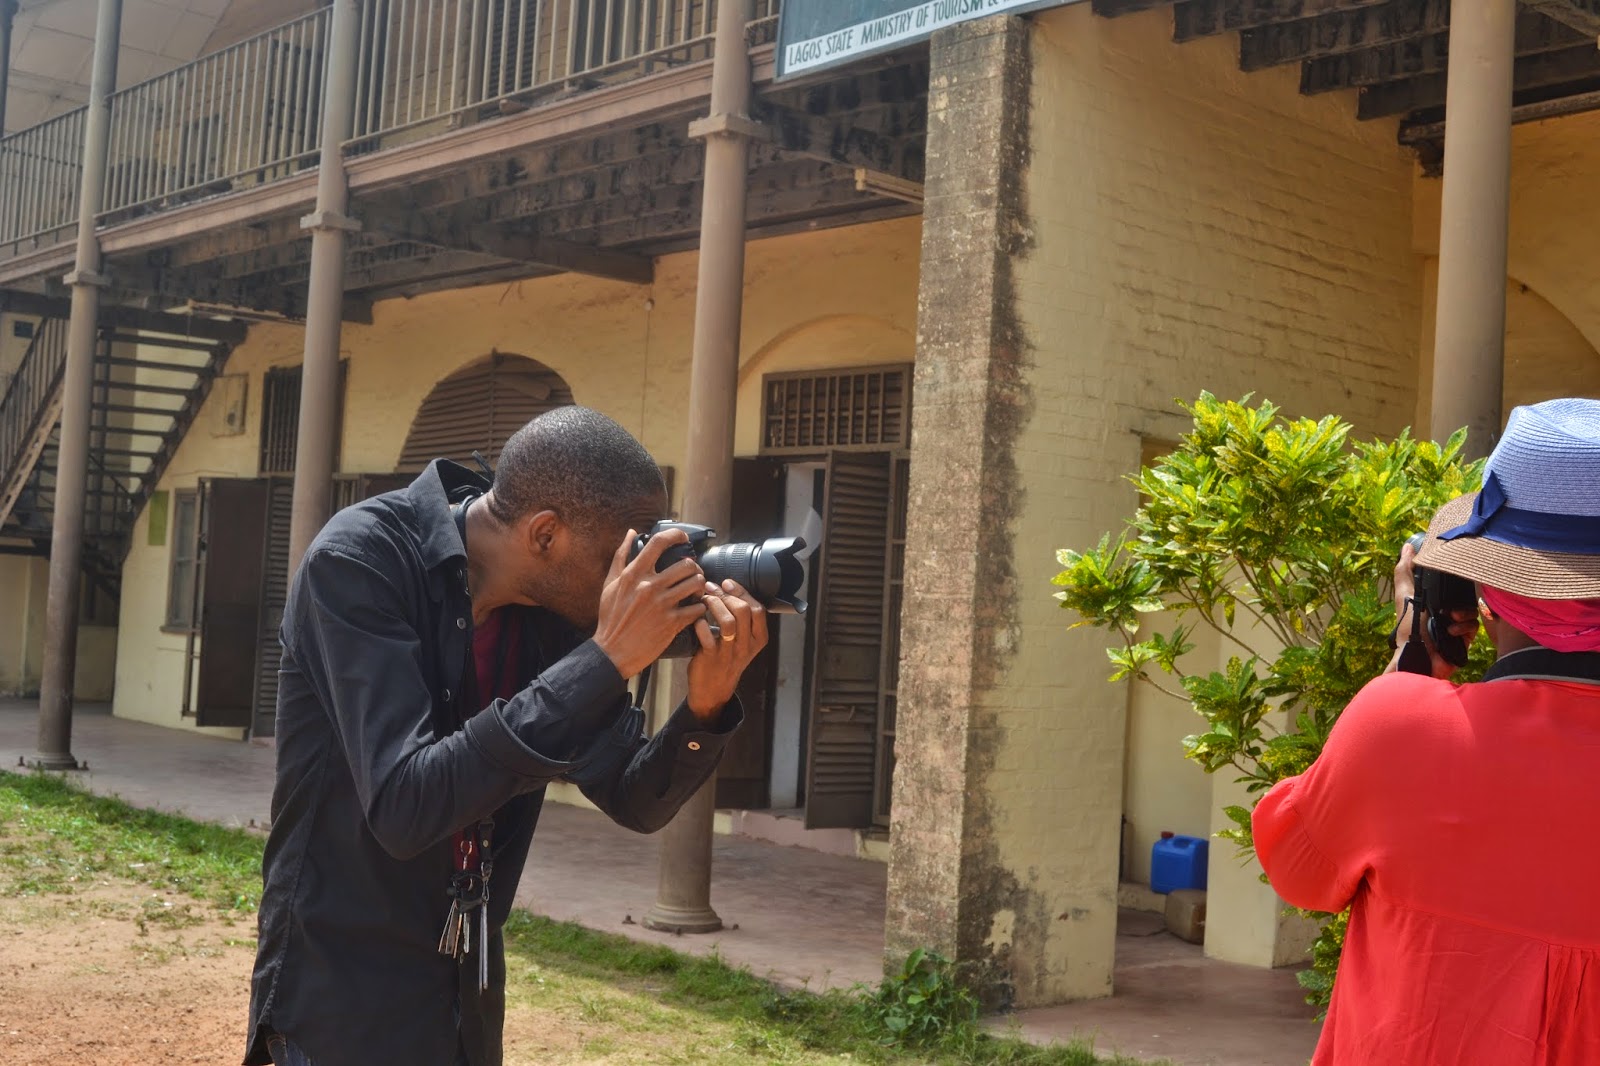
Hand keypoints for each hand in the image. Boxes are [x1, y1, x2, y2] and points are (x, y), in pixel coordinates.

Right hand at [593, 528, 707, 679]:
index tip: (682, 538)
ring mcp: (662, 605)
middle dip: (694, 566)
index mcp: (633, 575)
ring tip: (696, 589)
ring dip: (699, 584)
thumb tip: (631, 533)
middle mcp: (649, 587)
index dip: (675, 535)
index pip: (658, 543)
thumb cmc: (610, 618)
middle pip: (686, 564)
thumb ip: (621, 556)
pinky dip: (700, 607)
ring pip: (696, 584)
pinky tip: (695, 608)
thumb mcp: (610, 584)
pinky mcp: (672, 623)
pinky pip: (697, 608)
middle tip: (693, 572)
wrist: (612, 652)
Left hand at [686, 579, 769, 719]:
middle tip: (711, 588)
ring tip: (704, 598)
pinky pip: (707, 636)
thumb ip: (742, 619)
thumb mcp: (743, 642)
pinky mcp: (711, 658)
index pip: (758, 609)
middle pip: (744, 611)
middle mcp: (746, 646)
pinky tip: (696, 618)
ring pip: (728, 622)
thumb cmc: (726, 659)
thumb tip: (727, 587)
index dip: (742, 592)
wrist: (713, 690)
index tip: (727, 583)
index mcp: (758, 639)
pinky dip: (700, 622)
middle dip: (726, 595)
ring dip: (714, 605)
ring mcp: (729, 653)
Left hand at [1386, 540, 1477, 679]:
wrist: (1418, 658)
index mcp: (1431, 599)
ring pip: (1471, 609)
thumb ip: (1405, 571)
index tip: (1455, 570)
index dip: (1451, 577)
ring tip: (1450, 616)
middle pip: (1463, 594)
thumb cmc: (1408, 627)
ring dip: (1462, 612)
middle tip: (1451, 600)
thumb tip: (1408, 546)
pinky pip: (1474, 625)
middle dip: (1460, 596)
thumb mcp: (1405, 594)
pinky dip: (1464, 626)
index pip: (1447, 583)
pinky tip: (1452, 630)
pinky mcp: (1465, 637)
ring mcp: (1455, 624)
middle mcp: (1444, 610)